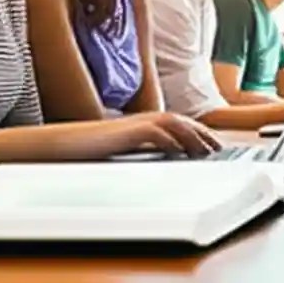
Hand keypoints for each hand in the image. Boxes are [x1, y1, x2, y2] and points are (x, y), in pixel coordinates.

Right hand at [86, 112, 222, 158]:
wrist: (64, 145)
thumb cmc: (91, 151)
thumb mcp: (125, 152)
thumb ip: (145, 153)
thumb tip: (168, 162)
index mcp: (144, 124)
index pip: (179, 125)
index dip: (199, 134)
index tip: (214, 146)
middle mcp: (143, 120)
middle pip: (182, 122)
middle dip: (203, 134)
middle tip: (220, 149)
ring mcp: (135, 124)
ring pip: (174, 124)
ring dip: (193, 136)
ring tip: (207, 151)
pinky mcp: (127, 132)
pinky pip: (156, 133)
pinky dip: (171, 141)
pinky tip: (181, 152)